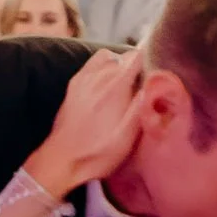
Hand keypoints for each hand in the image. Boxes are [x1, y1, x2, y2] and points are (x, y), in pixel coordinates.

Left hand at [24, 46, 146, 199]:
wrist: (62, 161)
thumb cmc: (97, 153)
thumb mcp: (127, 137)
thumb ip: (140, 106)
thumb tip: (152, 84)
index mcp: (114, 87)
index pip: (137, 56)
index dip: (149, 62)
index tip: (155, 76)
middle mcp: (98, 76)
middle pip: (123, 56)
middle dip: (136, 65)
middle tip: (143, 85)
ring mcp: (82, 79)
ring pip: (107, 57)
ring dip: (119, 64)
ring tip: (126, 83)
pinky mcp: (73, 85)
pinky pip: (92, 64)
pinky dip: (103, 67)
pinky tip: (107, 85)